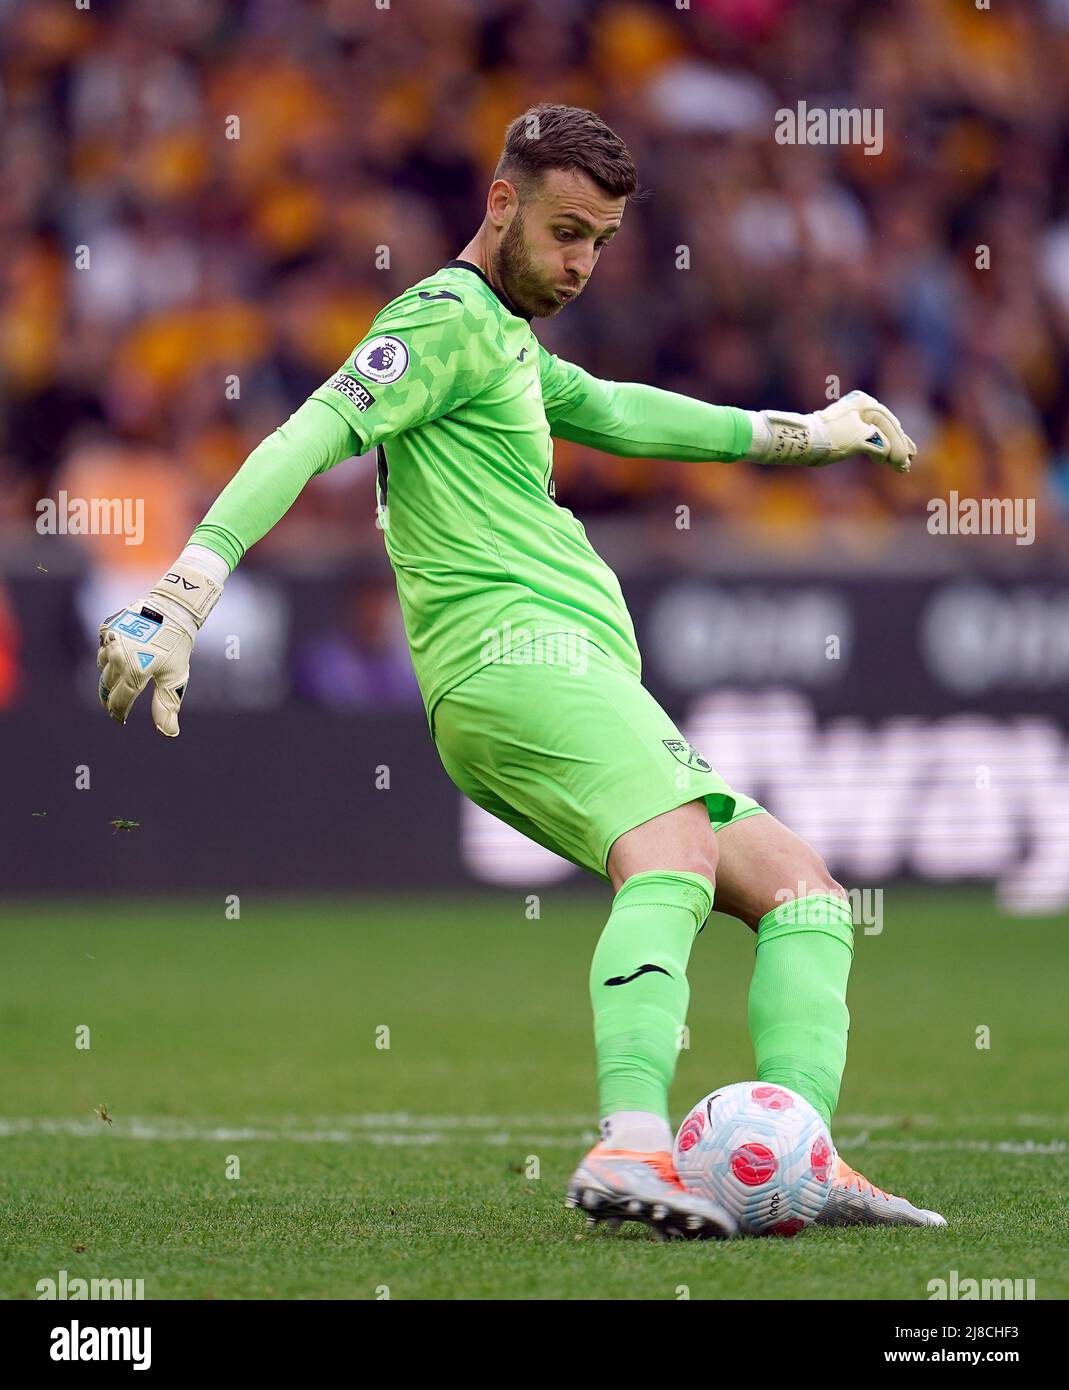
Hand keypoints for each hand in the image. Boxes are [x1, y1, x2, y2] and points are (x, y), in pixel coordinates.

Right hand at [97, 561, 221, 736]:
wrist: (172, 608)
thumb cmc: (177, 645)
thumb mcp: (175, 677)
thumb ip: (166, 706)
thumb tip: (168, 733)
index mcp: (134, 672)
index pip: (119, 702)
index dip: (119, 713)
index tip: (120, 719)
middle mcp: (117, 657)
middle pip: (108, 686)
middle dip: (112, 697)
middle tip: (115, 705)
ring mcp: (110, 641)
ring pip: (103, 667)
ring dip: (109, 677)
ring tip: (118, 684)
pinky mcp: (107, 629)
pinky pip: (103, 649)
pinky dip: (108, 657)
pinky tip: (116, 660)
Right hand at [747, 390, 916, 472]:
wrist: (802, 441)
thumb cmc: (820, 439)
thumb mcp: (845, 431)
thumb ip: (864, 434)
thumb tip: (883, 448)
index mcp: (861, 400)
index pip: (885, 418)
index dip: (898, 434)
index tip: (908, 448)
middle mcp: (865, 405)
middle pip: (891, 427)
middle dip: (902, 445)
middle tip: (909, 460)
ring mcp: (862, 421)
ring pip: (889, 438)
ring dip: (898, 454)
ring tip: (903, 467)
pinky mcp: (860, 436)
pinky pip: (882, 447)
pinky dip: (889, 457)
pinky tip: (891, 464)